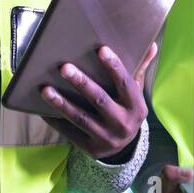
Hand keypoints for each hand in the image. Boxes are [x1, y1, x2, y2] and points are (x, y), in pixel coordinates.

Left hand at [39, 41, 156, 159]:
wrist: (124, 148)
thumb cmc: (126, 110)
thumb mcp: (135, 93)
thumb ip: (139, 68)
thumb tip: (151, 43)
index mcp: (136, 107)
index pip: (125, 83)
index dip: (114, 66)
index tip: (100, 49)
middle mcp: (123, 123)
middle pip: (100, 100)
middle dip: (81, 83)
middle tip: (64, 67)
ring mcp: (106, 138)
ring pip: (81, 118)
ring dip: (61, 103)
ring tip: (45, 89)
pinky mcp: (91, 149)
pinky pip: (70, 133)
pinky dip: (55, 121)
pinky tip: (42, 109)